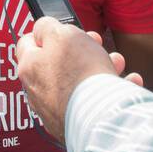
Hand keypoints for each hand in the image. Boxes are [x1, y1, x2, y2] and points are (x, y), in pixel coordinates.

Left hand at [14, 17, 140, 142]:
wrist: (99, 117)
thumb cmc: (80, 73)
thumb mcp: (63, 34)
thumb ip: (48, 27)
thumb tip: (42, 28)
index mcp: (29, 67)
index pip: (27, 44)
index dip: (45, 33)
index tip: (62, 30)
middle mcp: (37, 92)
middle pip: (57, 63)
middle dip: (80, 50)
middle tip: (96, 44)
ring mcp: (55, 110)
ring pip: (77, 83)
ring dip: (99, 69)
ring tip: (117, 63)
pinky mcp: (75, 124)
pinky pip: (91, 103)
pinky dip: (108, 92)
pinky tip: (125, 84)